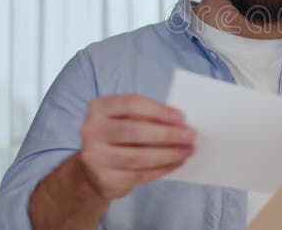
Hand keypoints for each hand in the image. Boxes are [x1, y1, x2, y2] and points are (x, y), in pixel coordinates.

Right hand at [77, 94, 195, 198]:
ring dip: (169, 154)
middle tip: (190, 136)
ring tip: (187, 151)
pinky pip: (139, 174)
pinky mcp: (104, 178)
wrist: (94, 169)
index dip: (158, 110)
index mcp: (99, 108)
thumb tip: (180, 123)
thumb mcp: (127, 119)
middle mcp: (91, 130)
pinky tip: (176, 163)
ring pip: (139, 156)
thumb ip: (147, 117)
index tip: (181, 117)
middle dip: (167, 134)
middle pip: (134, 131)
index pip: (131, 104)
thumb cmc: (119, 137)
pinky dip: (162, 169)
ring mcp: (95, 156)